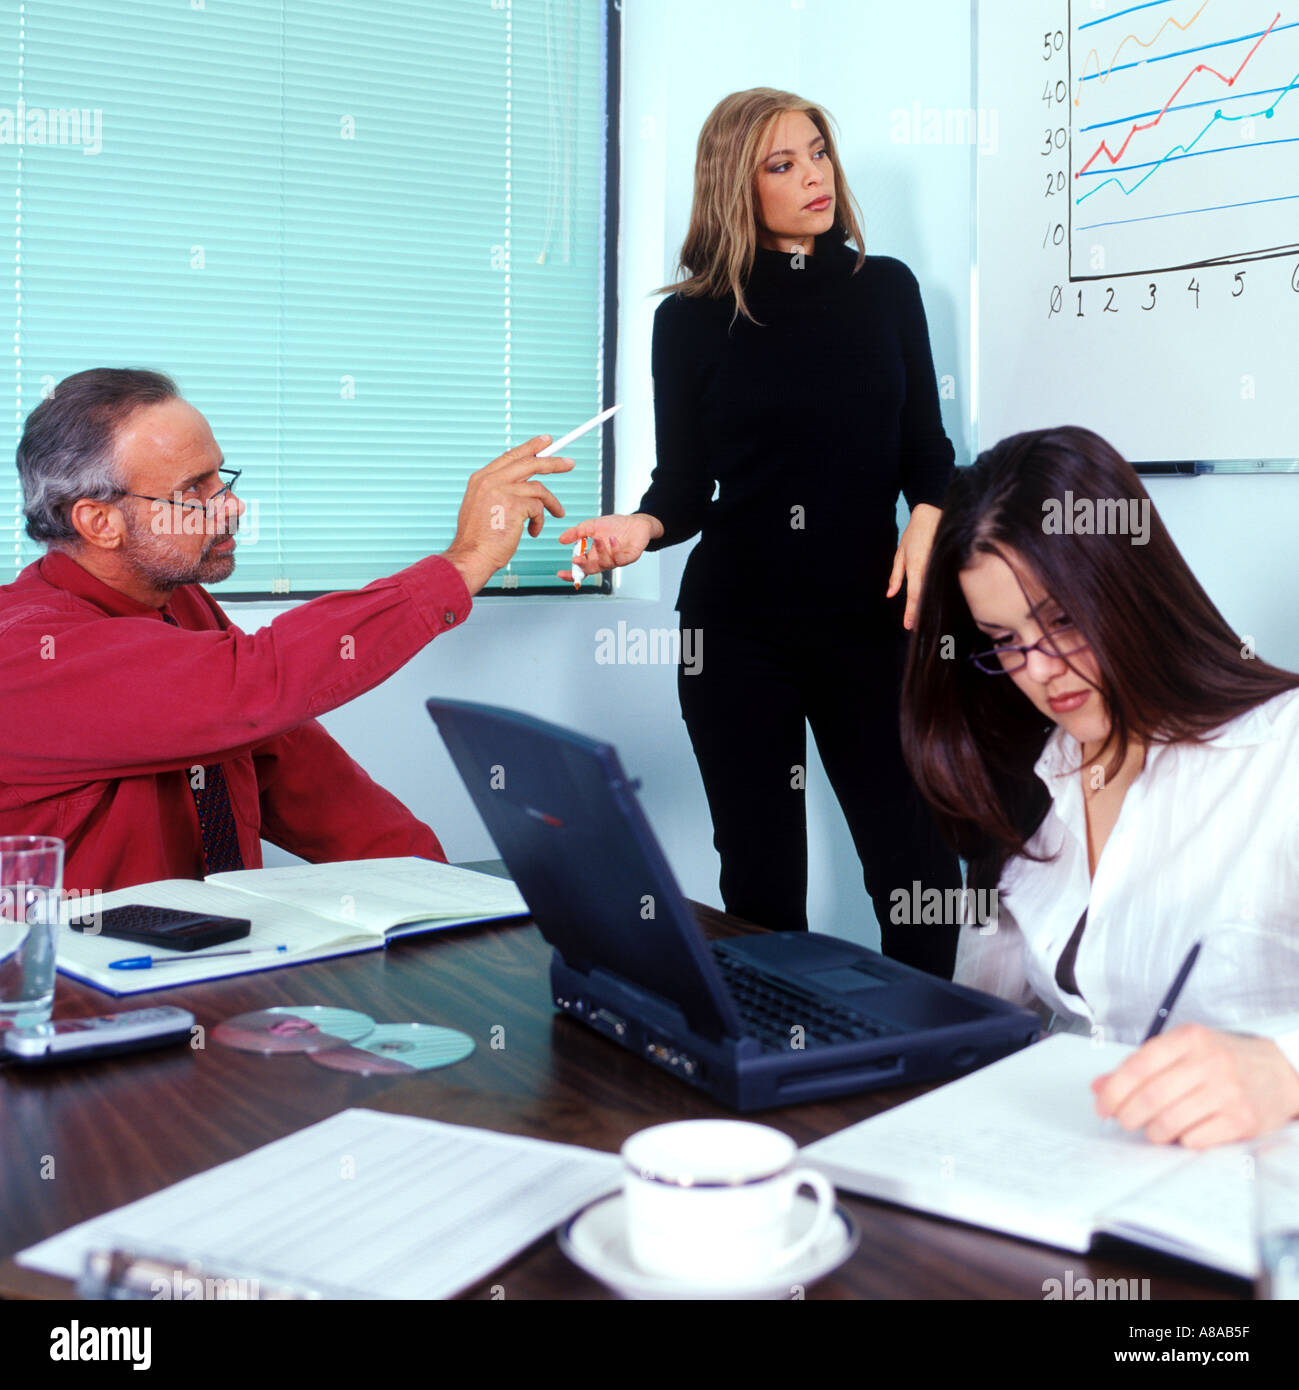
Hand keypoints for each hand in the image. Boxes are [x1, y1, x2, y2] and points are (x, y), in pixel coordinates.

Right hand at [441, 436, 573, 593]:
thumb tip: (518, 485)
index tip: (545, 442)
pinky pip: (539, 507)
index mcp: (481, 478)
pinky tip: (532, 531)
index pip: (510, 456)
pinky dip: (539, 521)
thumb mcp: (480, 506)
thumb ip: (496, 491)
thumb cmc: (478, 539)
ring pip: (538, 487)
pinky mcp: (514, 504)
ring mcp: (502, 490)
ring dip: (551, 503)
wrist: (472, 556)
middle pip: (529, 462)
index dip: (530, 447)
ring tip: (558, 513)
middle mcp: (490, 480)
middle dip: (552, 462)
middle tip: (569, 463)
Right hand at [555, 512, 661, 583]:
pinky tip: (612, 539)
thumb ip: (576, 533)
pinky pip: (620, 559)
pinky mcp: (629, 557)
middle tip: (575, 559)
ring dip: (599, 551)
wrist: (635, 522)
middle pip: (591, 570)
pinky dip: (615, 550)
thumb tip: (561, 540)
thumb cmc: (614, 526)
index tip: (560, 574)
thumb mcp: (591, 526)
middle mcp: (604, 561)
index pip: (581, 568)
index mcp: (594, 556)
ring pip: (605, 564)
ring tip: (598, 538)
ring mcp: (617, 560)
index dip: (571, 574)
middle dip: (583, 566)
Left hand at [887, 502, 941, 629]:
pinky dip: (942, 594)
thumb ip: (896, 575)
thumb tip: (890, 594)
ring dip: (933, 607)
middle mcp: (929, 567)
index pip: (915, 594)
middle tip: (919, 631)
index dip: (912, 612)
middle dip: (923, 614)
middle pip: (927, 596)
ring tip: (931, 623)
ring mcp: (940, 565)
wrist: (933, 512)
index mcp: (916, 566)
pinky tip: (942, 605)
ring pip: (937, 591)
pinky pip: (945, 582)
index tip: (910, 626)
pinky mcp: (949, 562)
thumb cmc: (914, 533)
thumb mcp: (900, 554)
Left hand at [1091, 1023, 1298, 1148]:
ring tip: (1153, 1129)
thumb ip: (1141, 1065)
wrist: (1279, 1072)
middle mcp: (1209, 1062)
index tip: (1102, 1105)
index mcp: (1188, 1039)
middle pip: (1150, 1096)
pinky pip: (1195, 1139)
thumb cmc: (1223, 1059)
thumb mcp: (1183, 1049)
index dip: (1113, 1090)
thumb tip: (1099, 1086)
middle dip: (1127, 1115)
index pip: (1137, 1065)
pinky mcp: (1242, 1120)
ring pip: (1169, 1121)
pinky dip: (1180, 1140)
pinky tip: (1182, 1133)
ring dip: (1152, 1132)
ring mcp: (1227, 1091)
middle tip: (1124, 1121)